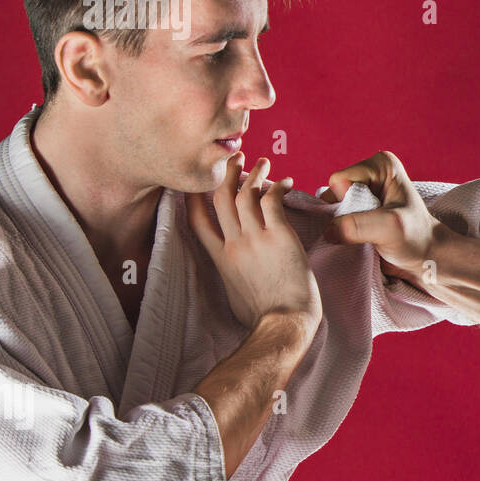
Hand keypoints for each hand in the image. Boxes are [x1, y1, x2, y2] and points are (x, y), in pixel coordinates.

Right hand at [187, 153, 322, 333]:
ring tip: (262, 161)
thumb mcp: (235, 296)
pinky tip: (286, 182)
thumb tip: (237, 275)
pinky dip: (278, 187)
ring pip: (246, 195)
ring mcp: (255, 239)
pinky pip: (272, 202)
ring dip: (253, 174)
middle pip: (221, 199)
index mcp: (220, 259)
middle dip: (225, 174)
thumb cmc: (263, 317)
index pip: (198, 222)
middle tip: (234, 158)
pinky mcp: (279, 237)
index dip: (193, 199)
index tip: (196, 182)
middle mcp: (234, 244)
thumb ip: (232, 277)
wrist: (282, 322)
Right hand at [320, 151, 441, 276]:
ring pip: (330, 209)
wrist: (426, 259)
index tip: (376, 218)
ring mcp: (362, 193)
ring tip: (364, 237)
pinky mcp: (357, 211)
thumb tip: (328, 230)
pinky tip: (358, 242)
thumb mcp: (390, 229)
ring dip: (340, 227)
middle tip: (368, 230)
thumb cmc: (416, 239)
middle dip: (342, 216)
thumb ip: (359, 225)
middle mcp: (369, 174)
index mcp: (380, 164)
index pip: (340, 181)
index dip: (349, 204)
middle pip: (332, 194)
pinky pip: (333, 219)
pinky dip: (340, 233)